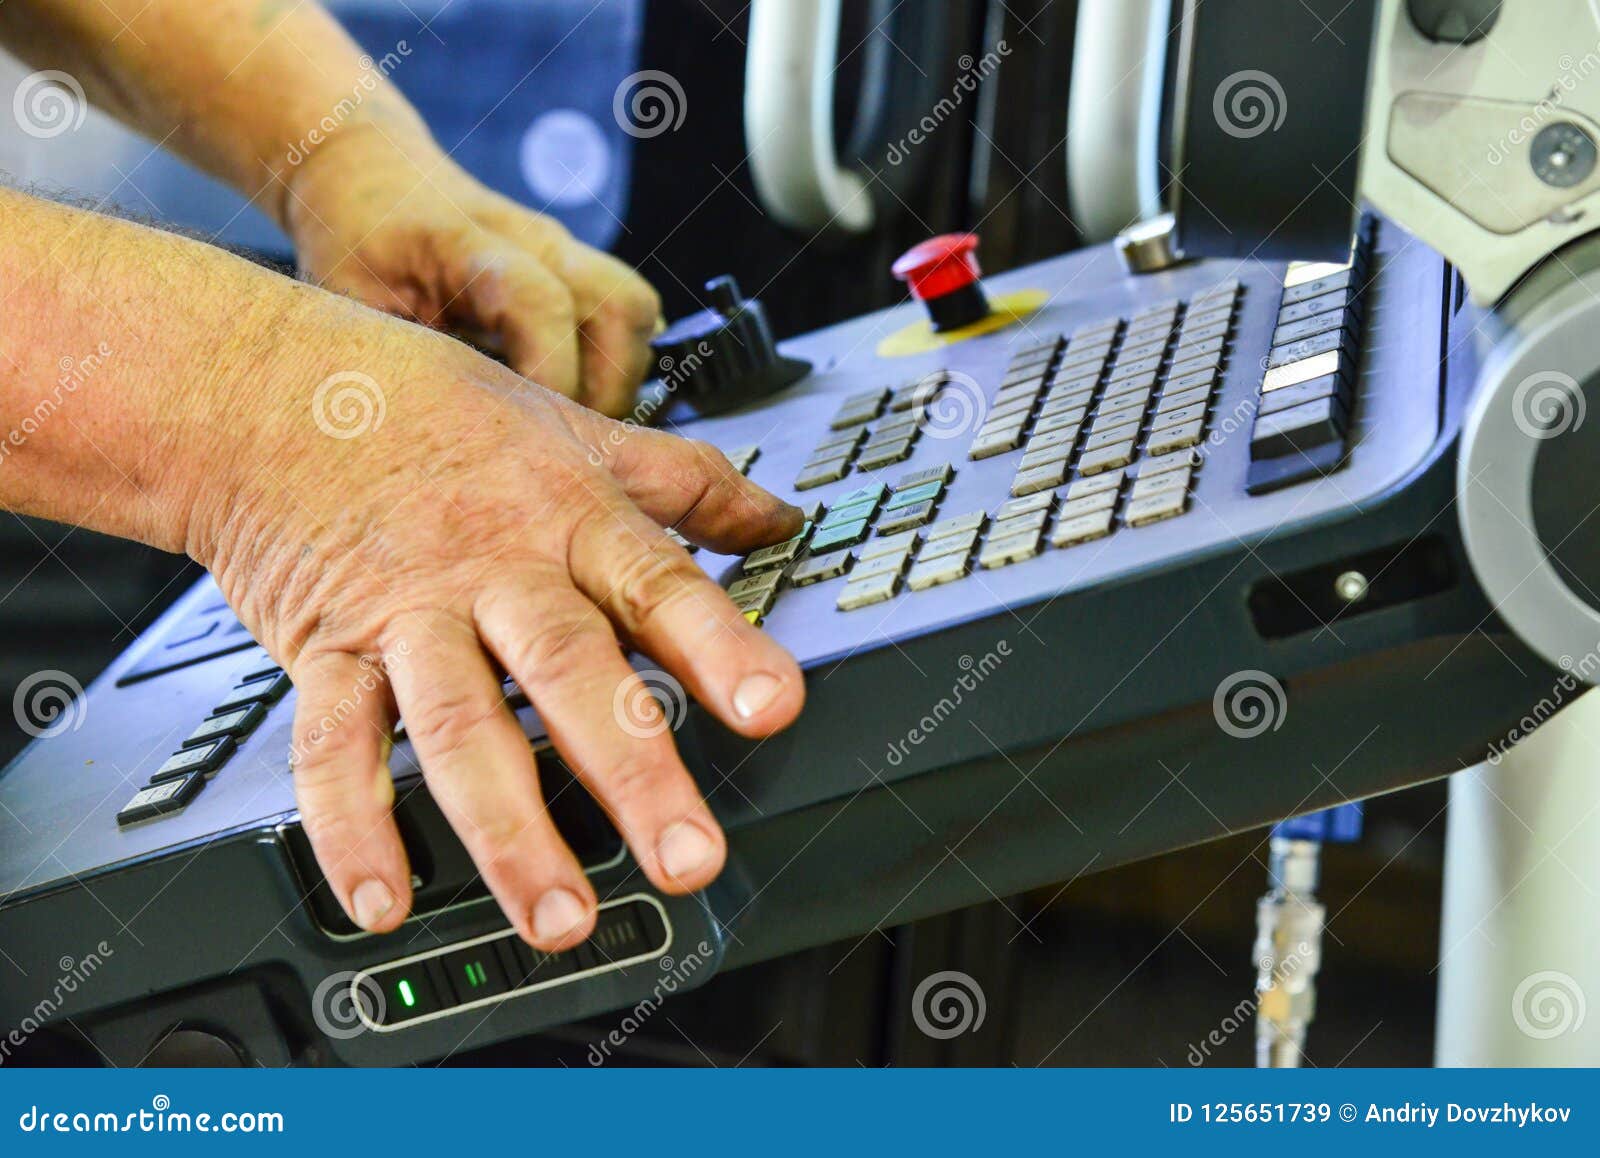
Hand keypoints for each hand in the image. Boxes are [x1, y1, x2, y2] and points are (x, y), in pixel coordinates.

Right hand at [196, 299, 803, 948]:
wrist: (270, 390)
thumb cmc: (434, 413)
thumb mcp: (576, 429)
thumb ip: (684, 481)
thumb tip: (777, 516)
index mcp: (568, 520)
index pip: (659, 588)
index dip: (722, 647)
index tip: (774, 710)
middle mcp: (494, 573)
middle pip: (569, 672)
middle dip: (631, 771)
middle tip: (686, 859)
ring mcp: (408, 618)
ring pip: (460, 727)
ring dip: (508, 830)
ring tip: (557, 916)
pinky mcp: (327, 653)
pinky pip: (333, 746)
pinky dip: (353, 825)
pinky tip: (385, 898)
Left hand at [283, 125, 659, 417]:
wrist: (373, 176)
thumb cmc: (355, 243)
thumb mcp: (348, 305)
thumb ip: (395, 364)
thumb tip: (431, 443)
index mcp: (469, 245)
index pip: (544, 304)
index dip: (553, 378)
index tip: (538, 436)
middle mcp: (536, 241)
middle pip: (622, 308)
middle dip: (608, 390)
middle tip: (565, 441)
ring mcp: (566, 251)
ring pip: (638, 313)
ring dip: (621, 378)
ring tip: (574, 423)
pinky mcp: (579, 270)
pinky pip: (629, 318)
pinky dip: (617, 365)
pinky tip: (573, 396)